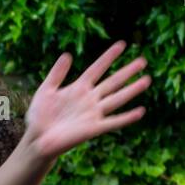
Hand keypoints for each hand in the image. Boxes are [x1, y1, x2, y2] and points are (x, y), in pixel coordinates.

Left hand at [23, 41, 150, 161]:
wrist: (37, 140)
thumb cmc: (39, 117)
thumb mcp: (45, 90)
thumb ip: (56, 74)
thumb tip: (67, 55)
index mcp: (79, 87)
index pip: (97, 68)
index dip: (109, 57)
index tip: (122, 44)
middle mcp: (90, 99)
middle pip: (112, 82)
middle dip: (127, 71)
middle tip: (143, 61)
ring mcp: (93, 114)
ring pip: (116, 99)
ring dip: (132, 90)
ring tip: (146, 80)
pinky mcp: (93, 129)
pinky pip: (113, 122)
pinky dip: (126, 118)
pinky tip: (140, 111)